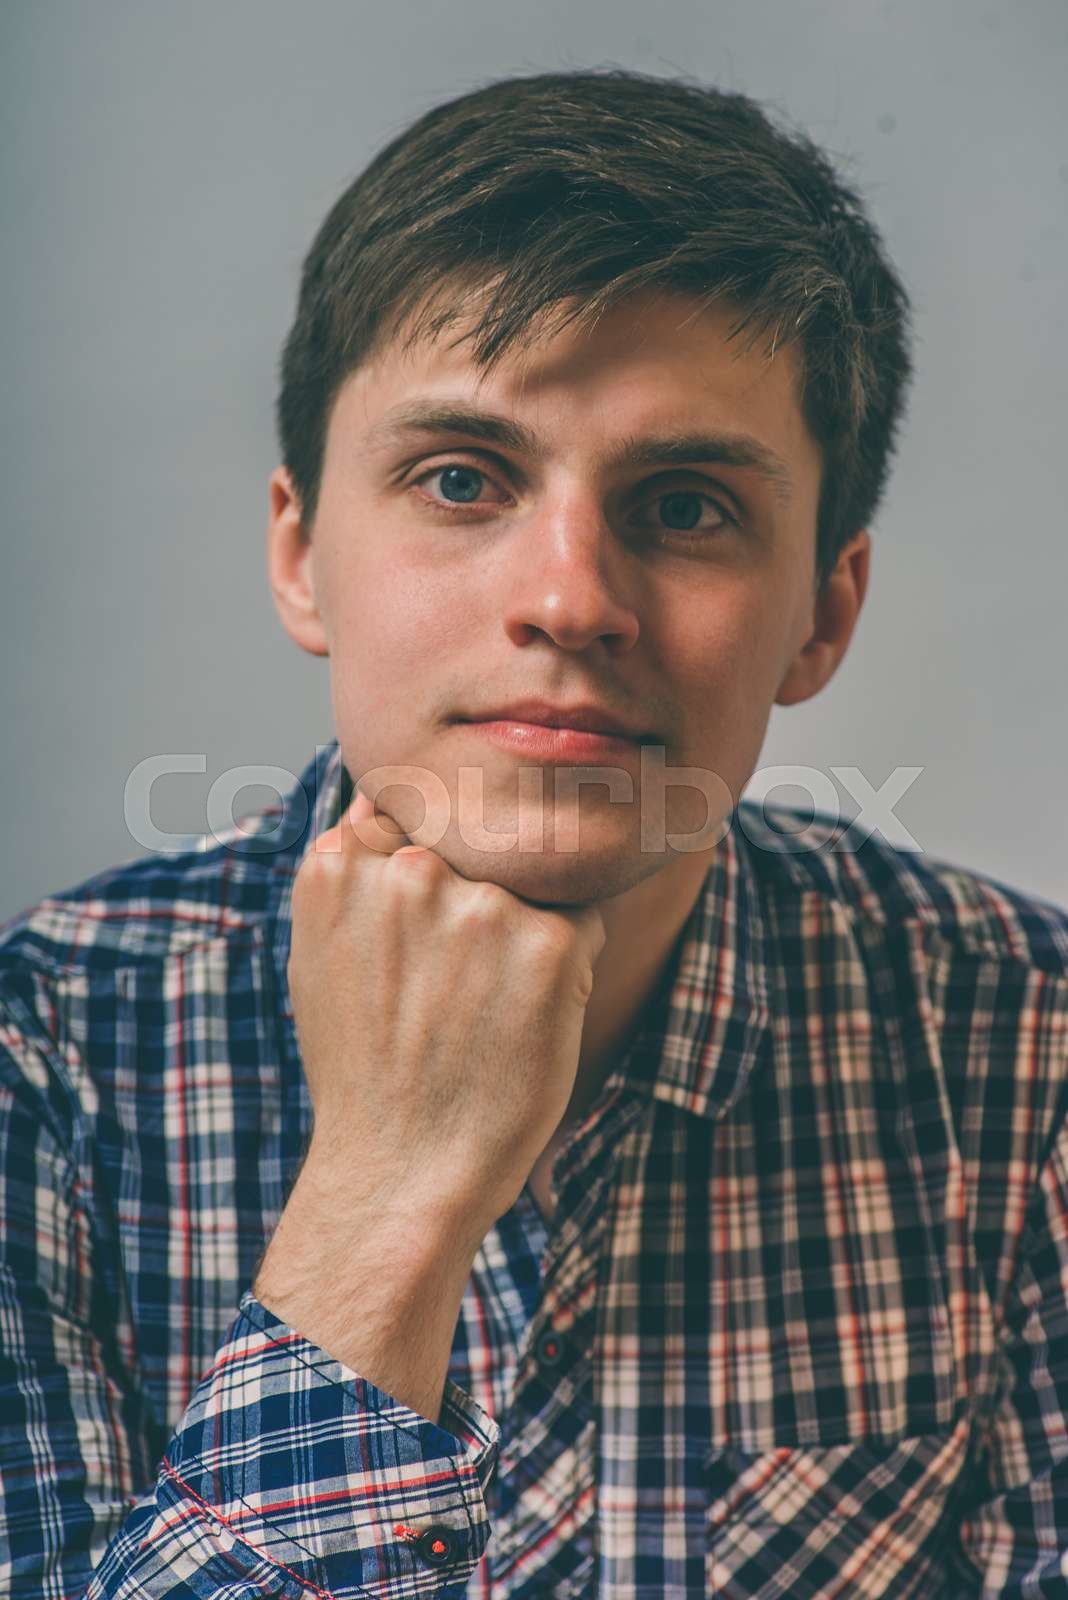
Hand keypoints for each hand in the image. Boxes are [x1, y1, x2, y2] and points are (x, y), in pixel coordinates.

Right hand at [286, 785, 606, 1236]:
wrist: (405, 1169)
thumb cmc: (366, 1068)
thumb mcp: (322, 954)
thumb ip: (354, 870)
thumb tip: (383, 797)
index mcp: (340, 863)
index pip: (413, 822)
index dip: (428, 882)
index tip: (417, 947)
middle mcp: (407, 870)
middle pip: (476, 848)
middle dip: (476, 903)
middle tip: (451, 990)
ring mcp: (480, 904)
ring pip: (531, 883)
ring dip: (522, 931)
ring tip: (483, 1009)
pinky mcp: (549, 942)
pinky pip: (579, 920)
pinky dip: (566, 966)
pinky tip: (521, 1021)